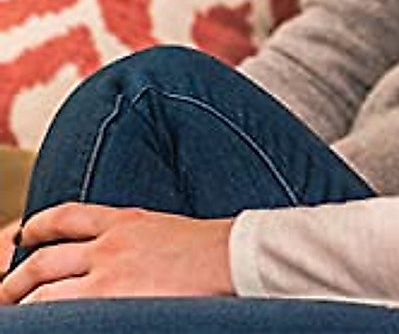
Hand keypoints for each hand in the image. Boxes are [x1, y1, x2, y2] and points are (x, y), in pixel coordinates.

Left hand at [0, 203, 233, 303]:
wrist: (234, 256)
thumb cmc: (213, 249)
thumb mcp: (168, 228)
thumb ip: (139, 236)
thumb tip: (124, 254)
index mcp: (126, 220)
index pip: (67, 217)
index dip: (38, 226)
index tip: (24, 235)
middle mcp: (109, 243)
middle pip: (43, 258)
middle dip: (15, 278)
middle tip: (3, 294)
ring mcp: (107, 274)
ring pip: (42, 290)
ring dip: (19, 305)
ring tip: (10, 317)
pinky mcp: (110, 301)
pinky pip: (58, 312)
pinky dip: (42, 320)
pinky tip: (37, 328)